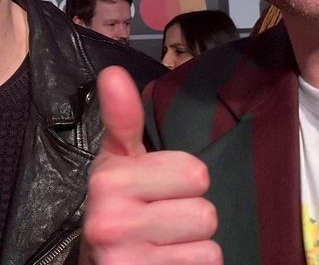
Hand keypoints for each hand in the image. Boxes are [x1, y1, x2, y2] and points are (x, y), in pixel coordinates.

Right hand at [80, 66, 220, 264]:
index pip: (193, 171)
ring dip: (193, 247)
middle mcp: (112, 222)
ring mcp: (128, 260)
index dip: (182, 181)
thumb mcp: (117, 162)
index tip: (156, 189)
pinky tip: (166, 263)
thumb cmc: (117, 208)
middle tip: (162, 222)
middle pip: (205, 211)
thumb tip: (113, 72)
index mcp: (109, 180)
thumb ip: (122, 119)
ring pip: (209, 246)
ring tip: (165, 245)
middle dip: (190, 216)